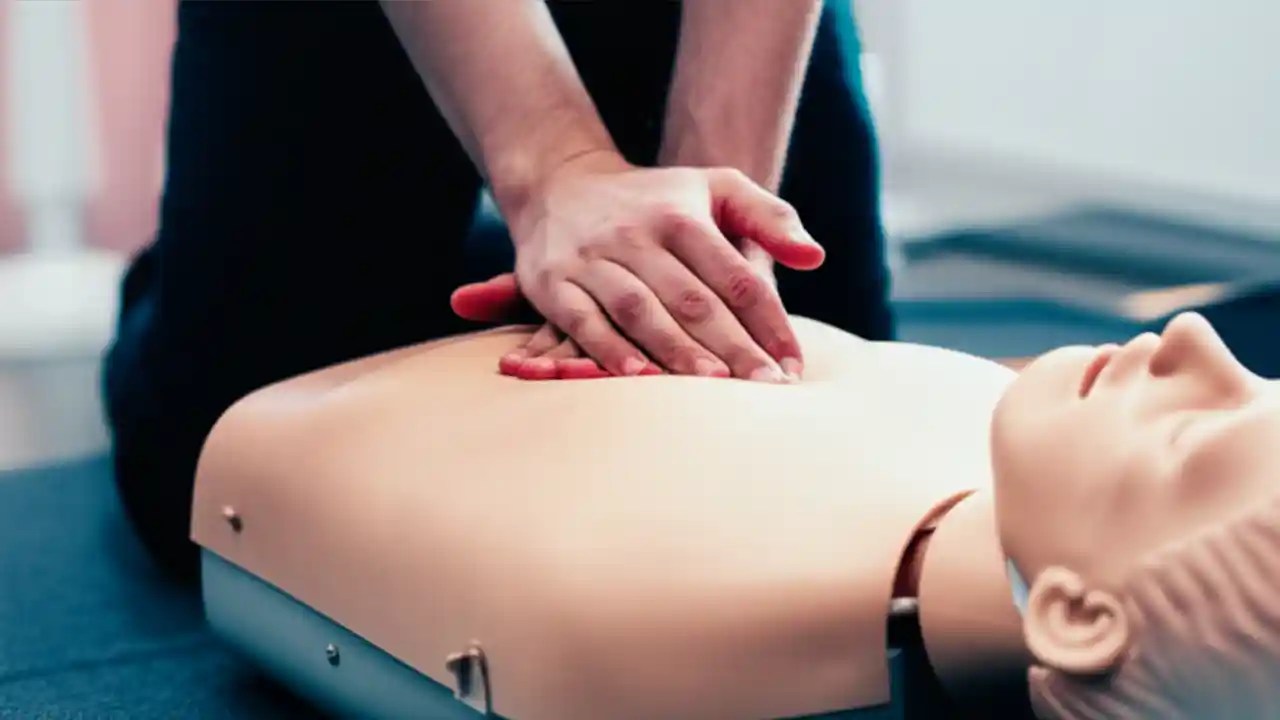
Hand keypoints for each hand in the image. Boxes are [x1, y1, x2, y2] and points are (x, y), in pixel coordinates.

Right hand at [495, 151, 821, 380]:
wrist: (559, 182)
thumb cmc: (656, 198)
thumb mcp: (715, 187)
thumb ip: (770, 218)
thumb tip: (814, 259)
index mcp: (682, 216)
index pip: (736, 277)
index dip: (769, 322)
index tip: (792, 366)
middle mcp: (636, 235)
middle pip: (693, 298)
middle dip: (732, 346)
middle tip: (764, 387)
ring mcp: (593, 259)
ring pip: (640, 309)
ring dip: (676, 349)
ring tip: (713, 387)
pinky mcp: (553, 283)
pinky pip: (583, 320)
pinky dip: (609, 350)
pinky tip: (639, 378)